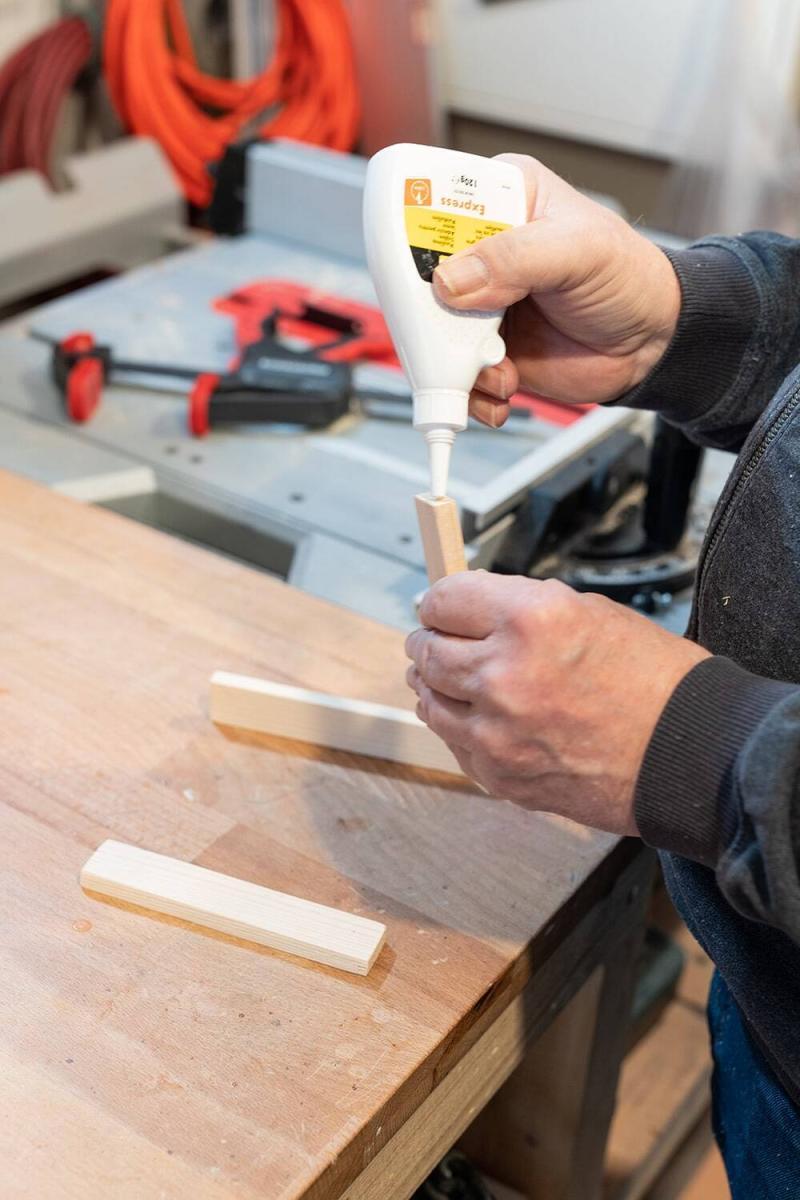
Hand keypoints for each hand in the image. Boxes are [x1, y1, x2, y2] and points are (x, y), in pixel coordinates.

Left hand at [405, 572, 708, 834]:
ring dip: (436, 684)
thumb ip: (520, 609)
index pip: (444, 600)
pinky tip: (482, 717)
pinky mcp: (500, 775)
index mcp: (530, 619)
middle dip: (430, 640)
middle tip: (437, 639)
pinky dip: (460, 726)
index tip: (440, 606)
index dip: (440, 602)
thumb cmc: (654, 682)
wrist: (688, 754)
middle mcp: (504, 674)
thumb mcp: (587, 612)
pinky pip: (453, 742)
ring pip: (429, 699)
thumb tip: (471, 613)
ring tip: (455, 678)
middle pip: (426, 650)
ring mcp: (497, 732)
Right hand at [432, 154, 680, 427]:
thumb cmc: (627, 276)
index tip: (424, 274)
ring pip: (432, 334)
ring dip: (455, 362)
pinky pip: (455, 376)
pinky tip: (503, 389)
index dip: (414, 238)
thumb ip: (515, 258)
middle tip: (454, 337)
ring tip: (497, 369)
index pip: (434, 207)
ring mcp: (479, 305)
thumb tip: (451, 280)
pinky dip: (472, 393)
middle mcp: (480, 252)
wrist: (650, 342)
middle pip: (418, 280)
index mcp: (498, 200)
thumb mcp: (578, 249)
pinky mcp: (484, 350)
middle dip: (431, 317)